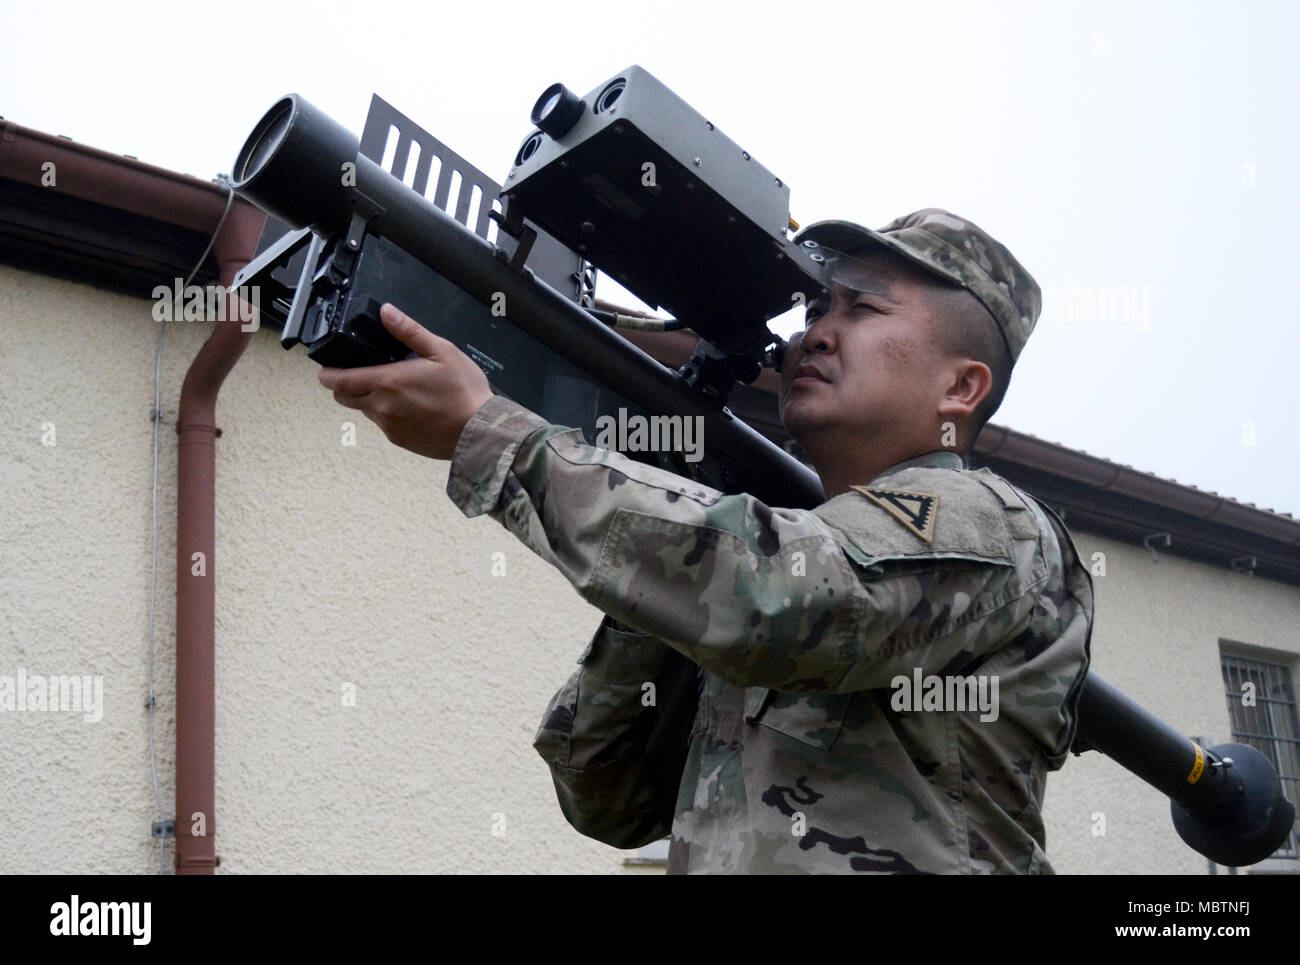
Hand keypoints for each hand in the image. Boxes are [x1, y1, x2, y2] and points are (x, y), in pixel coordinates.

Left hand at [317, 303, 492, 459]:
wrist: (480, 431)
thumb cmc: (465, 392)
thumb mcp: (441, 351)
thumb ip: (409, 331)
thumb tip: (387, 312)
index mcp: (388, 382)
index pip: (338, 381)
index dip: (327, 373)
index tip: (327, 367)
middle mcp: (382, 407)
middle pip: (343, 397)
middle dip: (345, 384)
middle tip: (360, 372)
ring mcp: (389, 426)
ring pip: (363, 410)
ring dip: (367, 398)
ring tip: (393, 388)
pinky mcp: (399, 440)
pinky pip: (382, 424)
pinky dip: (386, 413)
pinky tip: (408, 405)